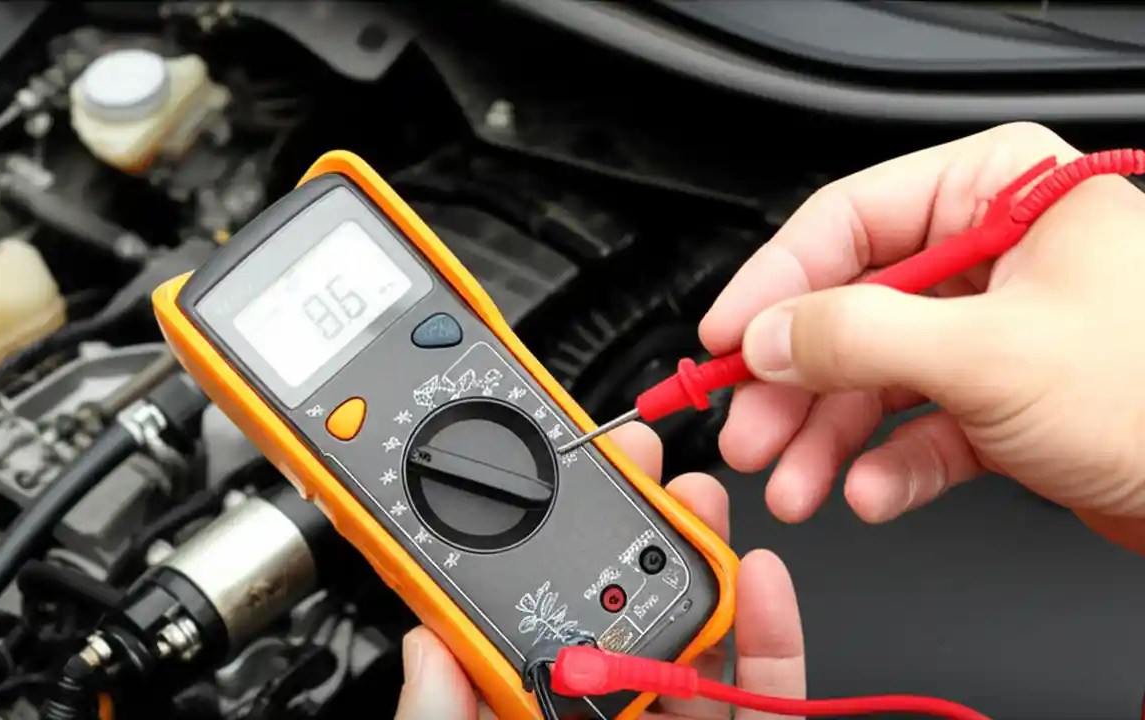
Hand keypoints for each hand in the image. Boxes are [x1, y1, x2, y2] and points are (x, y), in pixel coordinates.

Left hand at [393, 422, 805, 719]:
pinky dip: (776, 638)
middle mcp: (599, 718)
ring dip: (704, 560)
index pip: (531, 622)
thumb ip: (439, 718)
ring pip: (700, 641)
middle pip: (622, 610)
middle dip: (632, 527)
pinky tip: (767, 579)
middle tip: (636, 462)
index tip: (545, 487)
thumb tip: (426, 646)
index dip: (538, 551)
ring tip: (699, 498)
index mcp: (529, 715)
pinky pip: (766, 697)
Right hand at [703, 122, 1144, 551]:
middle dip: (794, 383)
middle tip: (751, 431)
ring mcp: (995, 328)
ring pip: (875, 373)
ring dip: (827, 437)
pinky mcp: (1002, 397)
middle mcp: (991, 252)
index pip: (847, 222)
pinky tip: (868, 493)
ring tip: (797, 484)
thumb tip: (765, 336)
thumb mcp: (986, 354)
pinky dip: (887, 464)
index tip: (723, 340)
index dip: (772, 285)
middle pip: (849, 307)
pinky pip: (918, 424)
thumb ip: (855, 336)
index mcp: (997, 190)